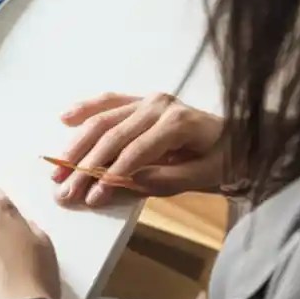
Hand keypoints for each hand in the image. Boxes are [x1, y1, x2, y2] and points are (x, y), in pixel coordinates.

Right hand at [54, 92, 224, 206]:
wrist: (241, 138)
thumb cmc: (225, 160)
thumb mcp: (204, 177)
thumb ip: (167, 180)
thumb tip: (126, 183)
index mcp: (177, 123)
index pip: (135, 152)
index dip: (110, 176)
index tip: (91, 198)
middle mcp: (159, 105)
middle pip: (113, 136)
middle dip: (85, 166)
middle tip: (65, 191)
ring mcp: (148, 100)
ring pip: (104, 120)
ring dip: (77, 145)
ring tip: (57, 169)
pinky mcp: (141, 100)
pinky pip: (109, 101)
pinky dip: (86, 108)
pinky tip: (65, 119)